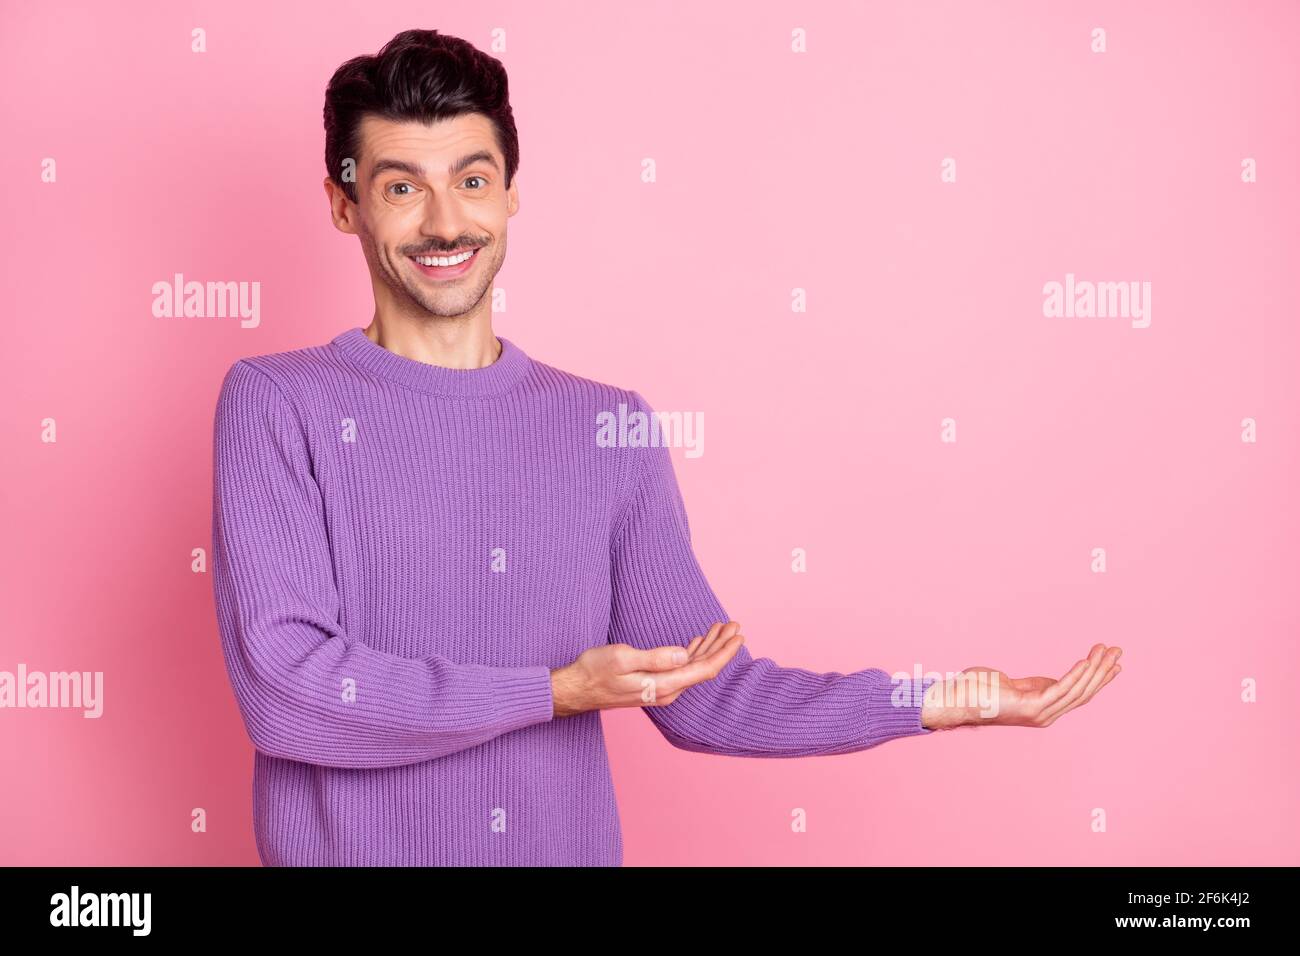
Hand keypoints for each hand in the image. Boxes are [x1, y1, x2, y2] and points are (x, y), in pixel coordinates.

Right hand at [550, 621, 744, 717]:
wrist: (576, 689)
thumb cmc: (595, 671)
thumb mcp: (622, 658)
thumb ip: (655, 658)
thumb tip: (684, 654)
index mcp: (663, 685)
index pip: (704, 669)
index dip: (724, 652)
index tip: (738, 635)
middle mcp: (668, 691)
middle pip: (703, 668)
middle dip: (721, 646)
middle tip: (735, 625)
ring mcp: (662, 689)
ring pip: (693, 667)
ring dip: (709, 647)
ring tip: (722, 628)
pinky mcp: (654, 684)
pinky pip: (682, 668)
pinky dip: (693, 652)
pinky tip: (698, 642)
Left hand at [921, 643, 1121, 729]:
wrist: (956, 699)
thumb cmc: (977, 690)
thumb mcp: (1012, 685)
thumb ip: (1033, 685)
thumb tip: (1048, 683)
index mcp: (1042, 707)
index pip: (1078, 693)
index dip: (1097, 678)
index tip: (1113, 663)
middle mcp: (1045, 714)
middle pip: (1083, 692)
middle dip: (1103, 671)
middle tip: (1119, 651)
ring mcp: (1040, 713)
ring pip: (1077, 690)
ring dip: (1095, 669)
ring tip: (1108, 651)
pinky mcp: (1032, 707)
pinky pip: (1061, 689)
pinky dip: (1076, 674)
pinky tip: (1086, 661)